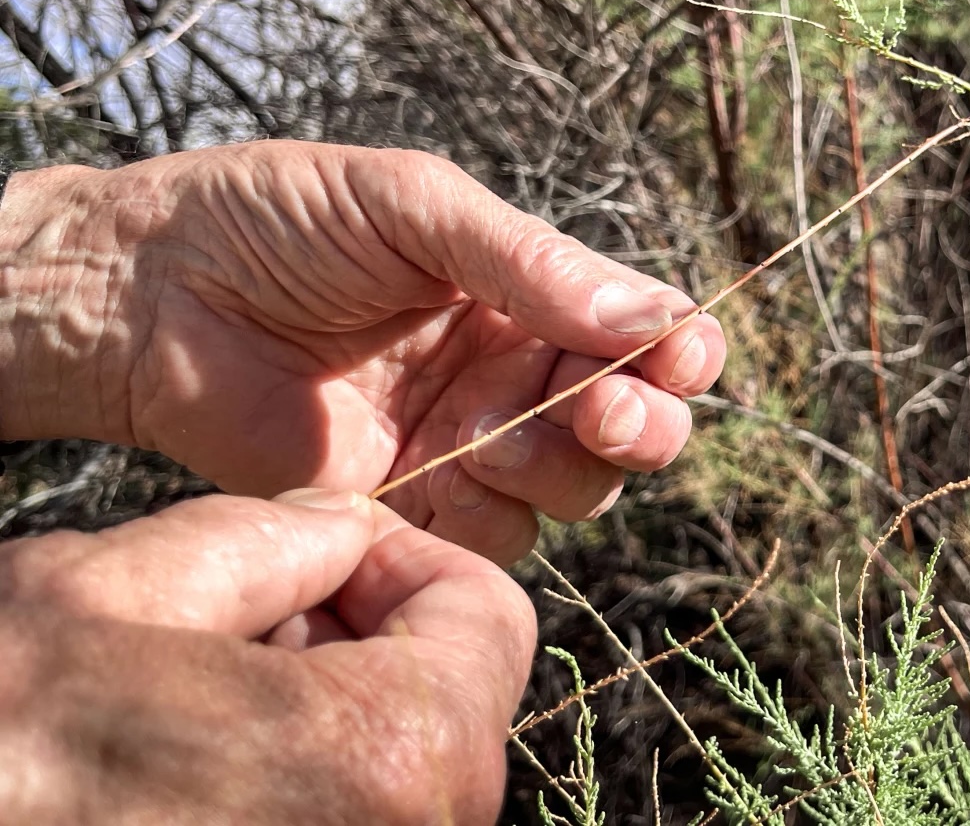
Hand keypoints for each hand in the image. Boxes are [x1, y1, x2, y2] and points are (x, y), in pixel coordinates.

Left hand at [0, 141, 726, 561]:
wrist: (143, 296)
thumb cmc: (275, 220)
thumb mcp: (412, 205)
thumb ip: (529, 260)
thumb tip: (648, 315)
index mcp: (528, 291)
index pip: (646, 331)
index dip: (681, 350)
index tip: (679, 357)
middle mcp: (513, 372)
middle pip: (634, 423)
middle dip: (640, 423)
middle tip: (602, 409)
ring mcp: (468, 446)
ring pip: (578, 488)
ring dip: (558, 466)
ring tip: (483, 431)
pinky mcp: (412, 510)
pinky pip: (495, 541)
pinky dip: (488, 518)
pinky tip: (439, 474)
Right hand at [0, 490, 534, 823]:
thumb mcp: (119, 587)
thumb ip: (276, 538)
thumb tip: (345, 531)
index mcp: (392, 757)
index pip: (491, 619)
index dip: (406, 565)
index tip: (325, 559)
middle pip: (446, 703)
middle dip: (357, 641)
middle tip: (238, 623)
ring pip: (388, 771)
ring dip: (314, 715)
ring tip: (181, 700)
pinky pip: (334, 823)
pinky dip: (281, 784)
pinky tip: (174, 767)